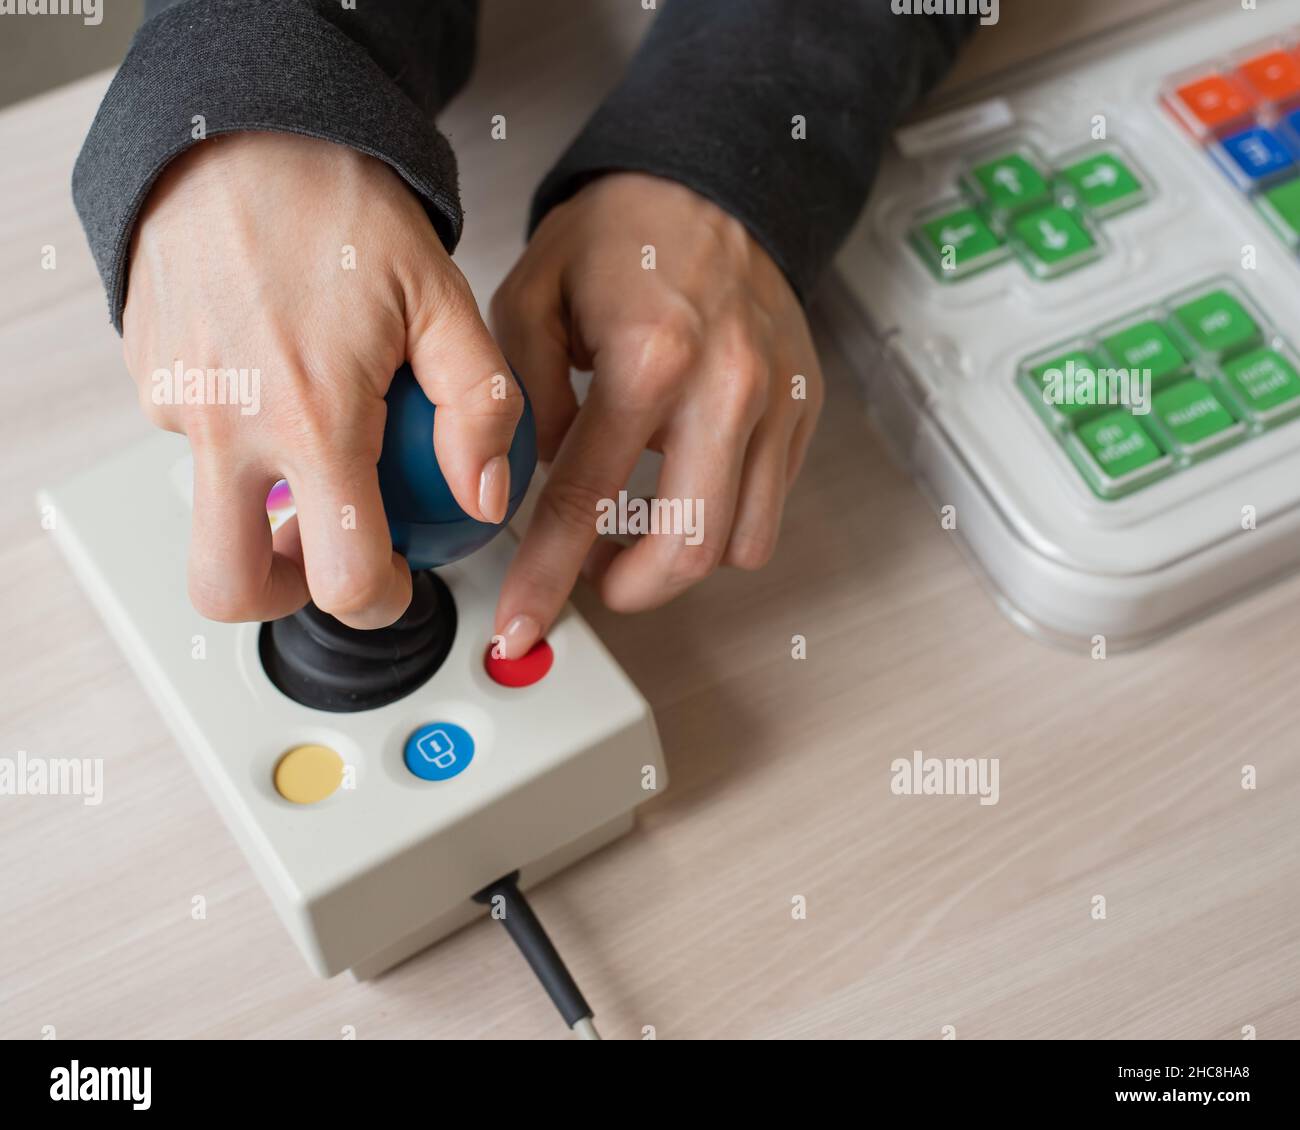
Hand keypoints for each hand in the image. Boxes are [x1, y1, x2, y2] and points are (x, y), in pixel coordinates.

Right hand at [124, 131, 522, 628]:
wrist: (240, 132)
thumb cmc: (342, 212)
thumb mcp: (442, 300)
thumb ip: (478, 405)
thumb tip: (485, 495)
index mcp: (312, 420)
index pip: (340, 580)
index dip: (380, 602)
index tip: (398, 577)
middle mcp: (230, 427)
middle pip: (228, 589)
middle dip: (284, 597)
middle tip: (327, 559)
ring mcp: (178, 407)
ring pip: (212, 510)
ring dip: (264, 507)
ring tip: (317, 437)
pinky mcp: (149, 380)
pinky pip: (197, 444)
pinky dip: (243, 437)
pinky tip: (279, 377)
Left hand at [489, 172, 823, 656]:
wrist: (713, 186)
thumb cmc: (620, 238)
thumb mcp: (531, 295)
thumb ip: (520, 397)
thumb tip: (533, 481)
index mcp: (650, 360)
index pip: (587, 502)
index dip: (545, 579)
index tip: (520, 628)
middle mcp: (728, 390)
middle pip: (687, 552)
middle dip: (628, 590)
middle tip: (590, 578)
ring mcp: (778, 405)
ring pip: (740, 545)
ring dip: (679, 559)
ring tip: (636, 527)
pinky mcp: (804, 413)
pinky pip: (770, 509)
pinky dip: (723, 523)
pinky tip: (683, 487)